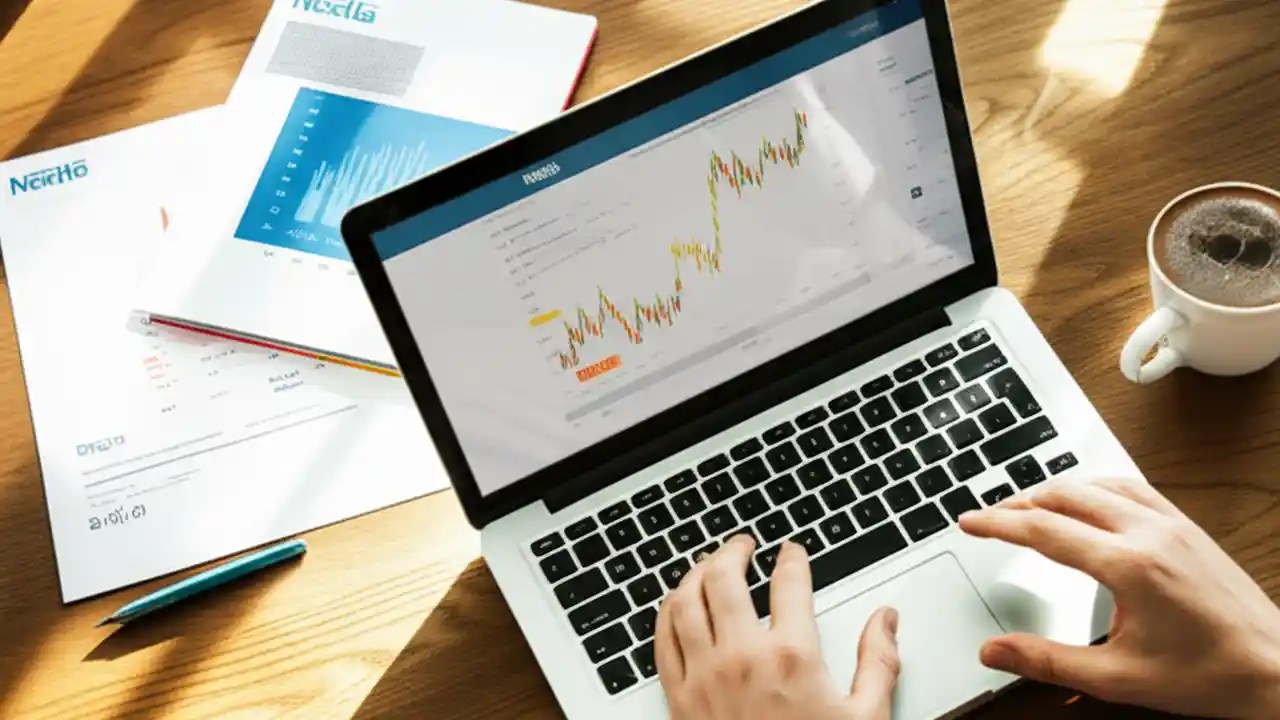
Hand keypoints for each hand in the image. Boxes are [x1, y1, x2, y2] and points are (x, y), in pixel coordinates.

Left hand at [655, 535, 899, 719]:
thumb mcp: (866, 718)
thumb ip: (879, 662)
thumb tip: (886, 620)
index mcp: (791, 657)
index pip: (788, 582)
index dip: (792, 558)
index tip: (792, 551)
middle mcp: (741, 658)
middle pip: (724, 577)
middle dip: (734, 551)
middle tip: (743, 544)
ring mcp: (703, 676)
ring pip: (685, 600)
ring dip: (696, 573)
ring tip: (709, 564)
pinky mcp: (678, 698)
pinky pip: (662, 639)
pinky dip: (668, 612)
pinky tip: (678, 606)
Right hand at [960, 475, 1279, 717]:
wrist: (1276, 669)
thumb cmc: (1206, 676)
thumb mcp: (1116, 678)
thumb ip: (1046, 661)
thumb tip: (992, 651)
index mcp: (1128, 565)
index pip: (1043, 530)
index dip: (997, 523)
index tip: (968, 522)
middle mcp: (1149, 532)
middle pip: (1065, 495)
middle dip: (1019, 502)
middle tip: (990, 518)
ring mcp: (1171, 523)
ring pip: (1096, 484)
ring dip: (1055, 490)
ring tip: (1027, 506)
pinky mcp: (1187, 525)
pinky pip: (1130, 486)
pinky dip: (1094, 487)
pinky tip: (1085, 499)